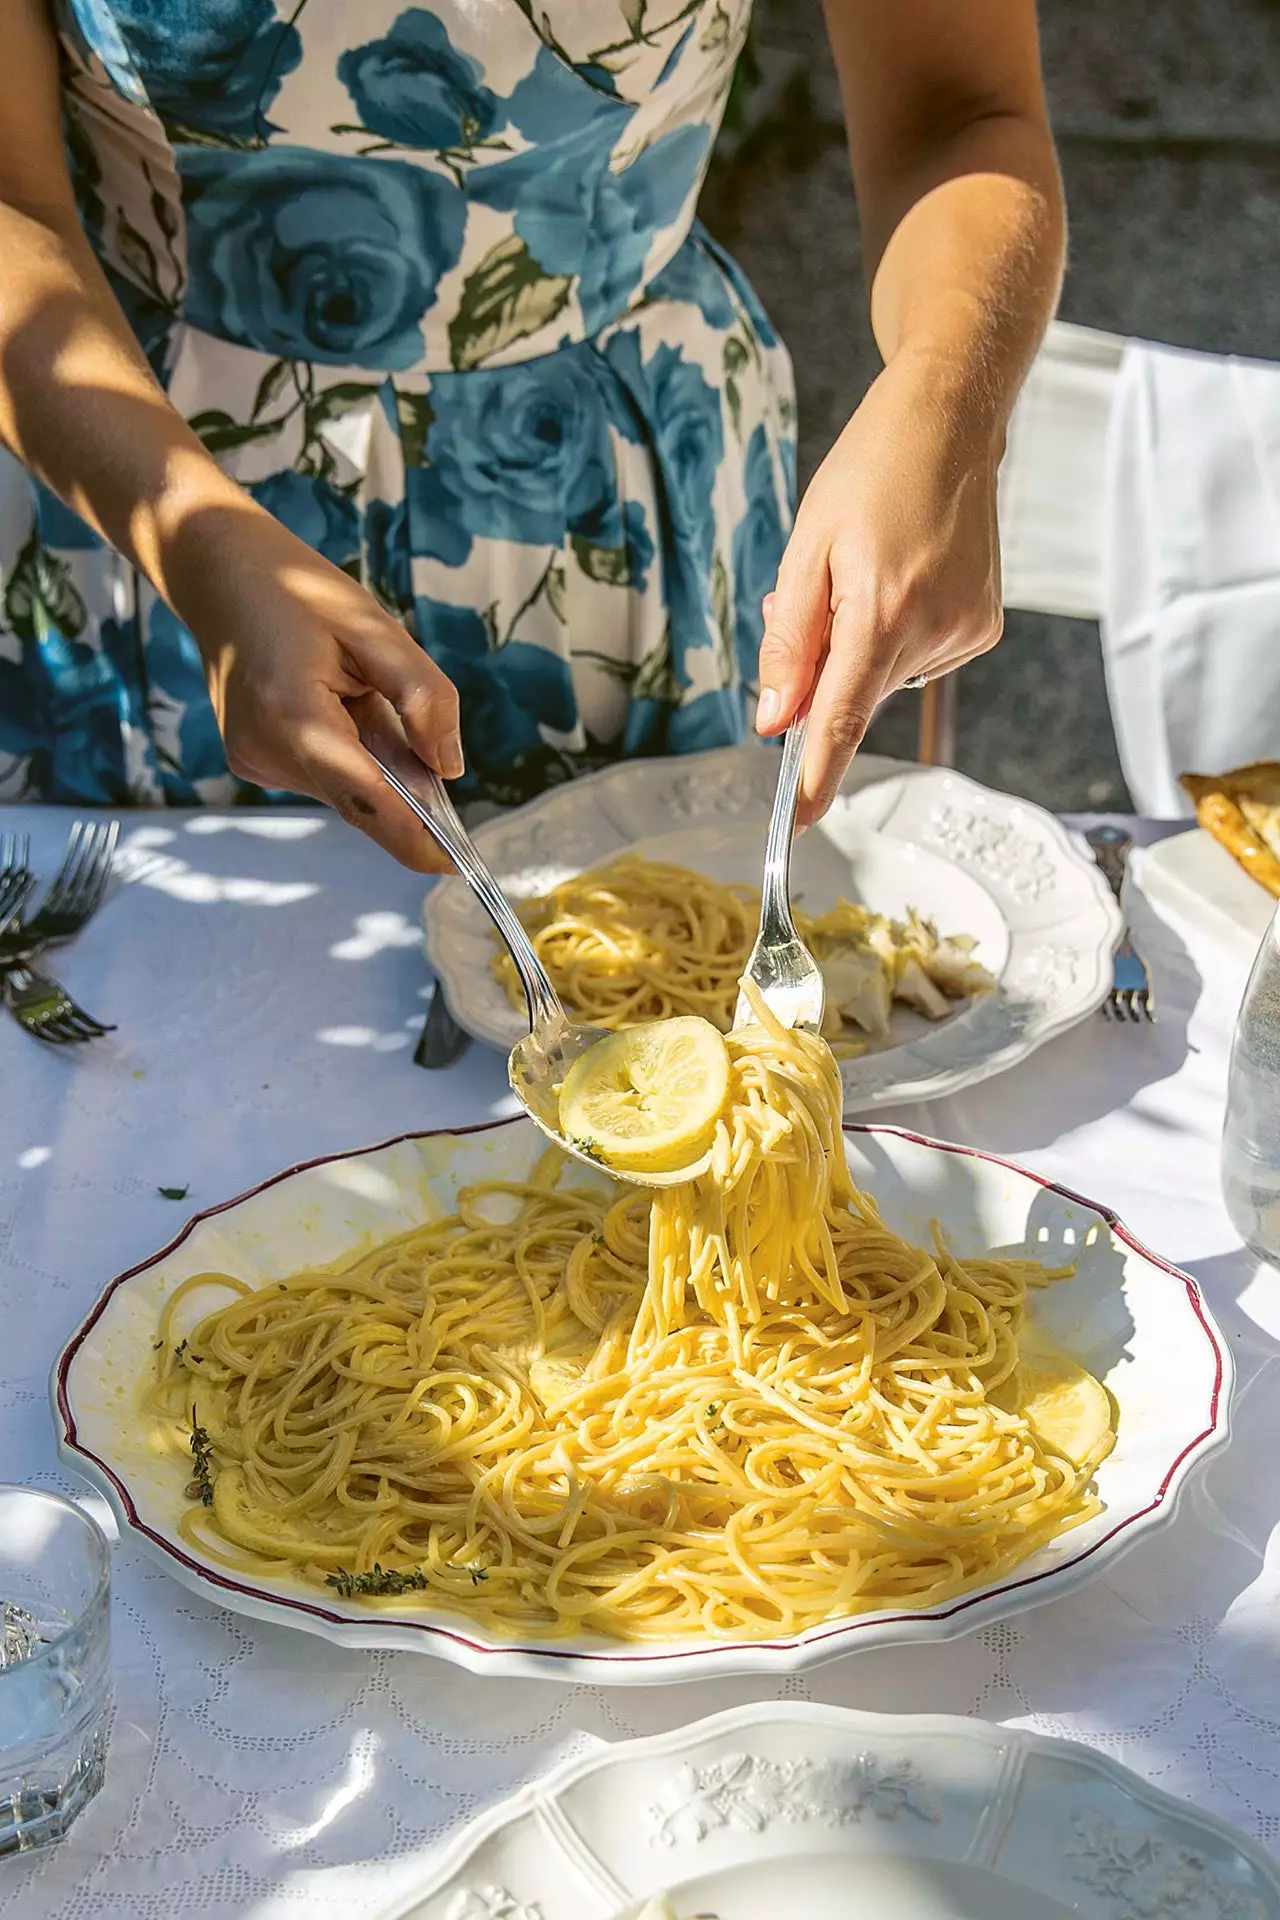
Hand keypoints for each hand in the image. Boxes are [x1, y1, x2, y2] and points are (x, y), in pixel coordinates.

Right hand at [167, 503, 462, 871]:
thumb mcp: (374, 628)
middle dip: (406, 789)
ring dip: (376, 761)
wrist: (216, 570)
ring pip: (346, 788)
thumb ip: (422, 699)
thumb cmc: (295, 589)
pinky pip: (324, 774)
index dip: (415, 839)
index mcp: (293, 718)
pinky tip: (340, 702)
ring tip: (358, 690)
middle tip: (423, 738)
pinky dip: (351, 754)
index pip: (368, 800)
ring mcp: (254, 762)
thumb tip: (450, 769)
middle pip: (361, 800)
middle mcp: (266, 753)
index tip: (455, 867)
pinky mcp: (254, 759)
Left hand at [755, 350, 1003, 824]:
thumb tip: (775, 721)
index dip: (815, 777)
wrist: (953, 421)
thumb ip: (791, 642)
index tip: (796, 823)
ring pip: (884, 676)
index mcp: (882, 612)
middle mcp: (934, 631)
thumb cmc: (871, 472)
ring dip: (859, 644)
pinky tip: (903, 576)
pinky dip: (896, 634)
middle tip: (816, 592)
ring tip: (867, 568)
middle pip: (855, 694)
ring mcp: (967, 632)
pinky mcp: (984, 628)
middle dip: (822, 665)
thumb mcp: (806, 548)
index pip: (842, 719)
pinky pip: (917, 657)